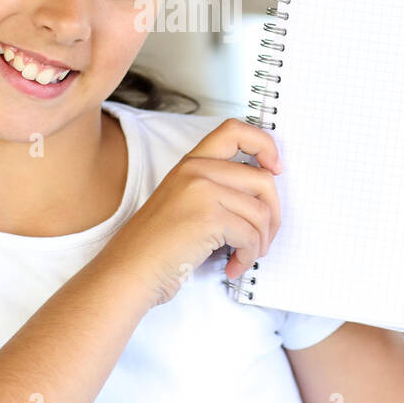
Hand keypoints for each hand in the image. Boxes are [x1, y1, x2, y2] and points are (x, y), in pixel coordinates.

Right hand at [99, 118, 282, 306]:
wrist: (128, 272)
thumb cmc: (157, 247)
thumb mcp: (184, 203)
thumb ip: (217, 189)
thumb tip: (265, 196)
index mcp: (191, 163)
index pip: (235, 130)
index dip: (264, 145)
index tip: (275, 168)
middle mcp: (196, 170)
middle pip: (262, 180)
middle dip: (272, 215)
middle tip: (262, 239)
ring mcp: (201, 191)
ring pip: (261, 212)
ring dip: (260, 242)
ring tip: (245, 257)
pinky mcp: (208, 217)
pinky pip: (250, 235)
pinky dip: (248, 256)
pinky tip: (234, 266)